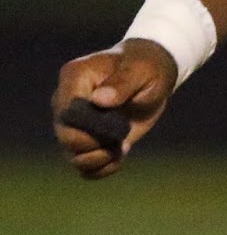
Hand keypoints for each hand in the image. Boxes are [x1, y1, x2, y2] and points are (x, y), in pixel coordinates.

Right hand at [52, 39, 177, 178]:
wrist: (152, 76)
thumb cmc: (146, 66)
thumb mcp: (141, 70)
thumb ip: (122, 83)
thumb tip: (98, 100)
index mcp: (75, 77)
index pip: (68, 112)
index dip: (92, 125)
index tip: (119, 123)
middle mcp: (65, 101)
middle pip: (67, 137)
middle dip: (98, 143)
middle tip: (124, 133)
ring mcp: (72, 123)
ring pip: (72, 155)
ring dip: (101, 158)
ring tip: (123, 146)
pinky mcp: (83, 140)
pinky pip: (82, 166)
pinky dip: (101, 168)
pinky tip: (119, 155)